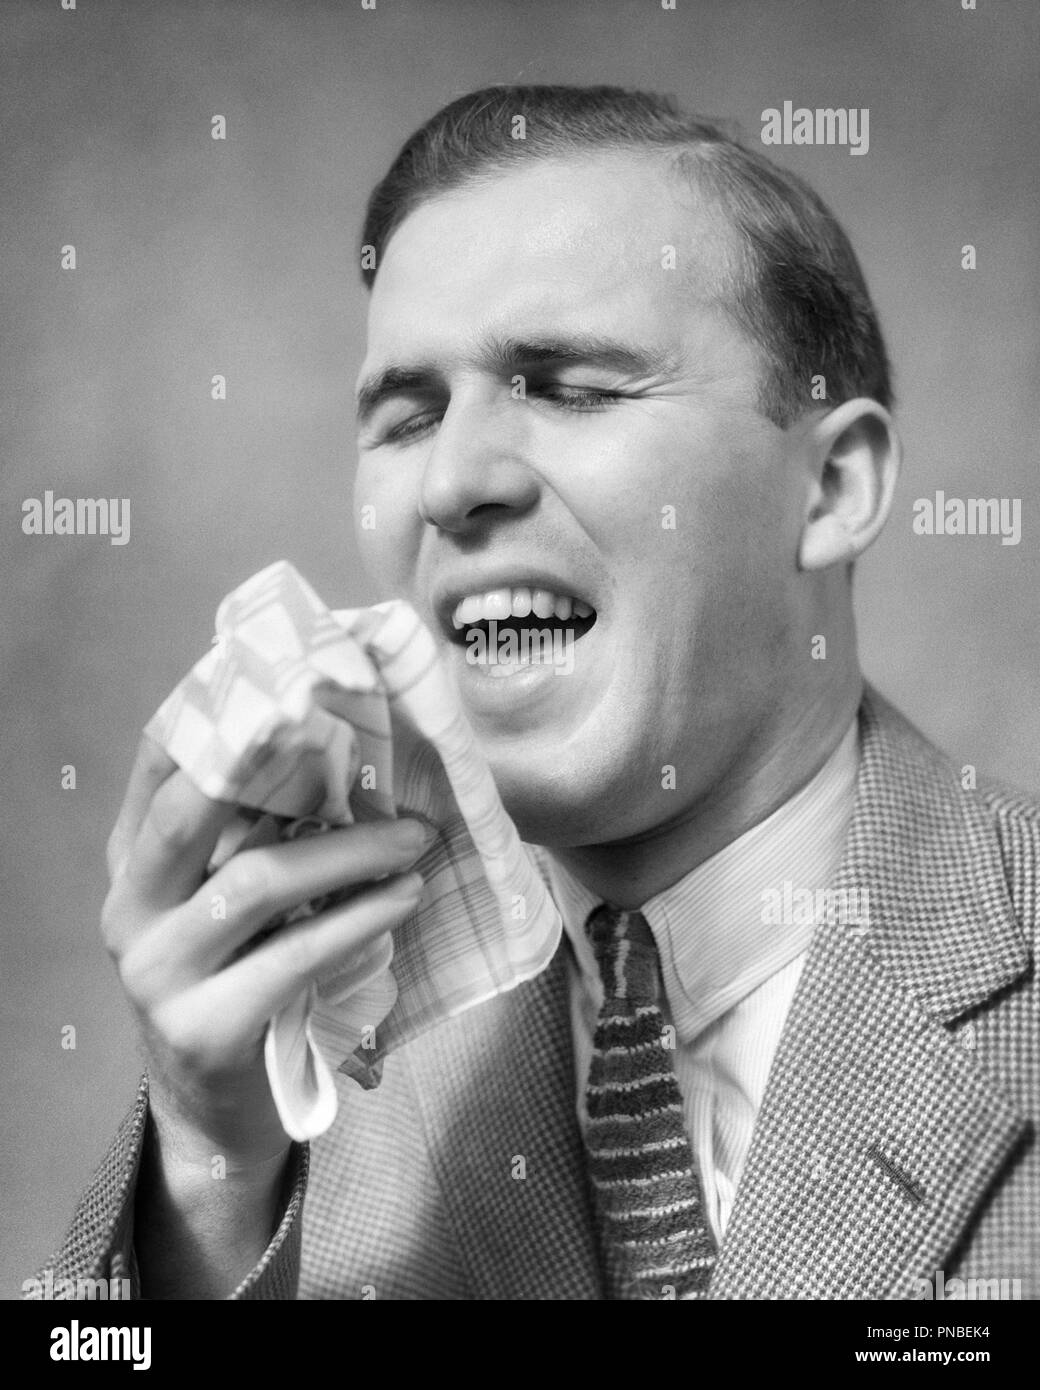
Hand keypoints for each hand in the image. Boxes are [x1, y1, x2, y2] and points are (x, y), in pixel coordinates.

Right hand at [101, 734, 426, 1170]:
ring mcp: (157, 975)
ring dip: (350, 851)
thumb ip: (248, 842)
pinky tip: (404, 896)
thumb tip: (336, 757)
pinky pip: (296, 955)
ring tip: (414, 837)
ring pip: (257, 882)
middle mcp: (127, 914)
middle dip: (274, 767)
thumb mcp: (224, 908)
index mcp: (131, 869)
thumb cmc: (234, 982)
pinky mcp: (205, 1029)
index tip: (279, 678)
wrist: (212, 1111)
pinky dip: (361, 917)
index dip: (210, 718)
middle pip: (190, 814)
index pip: (154, 770)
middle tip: (347, 737)